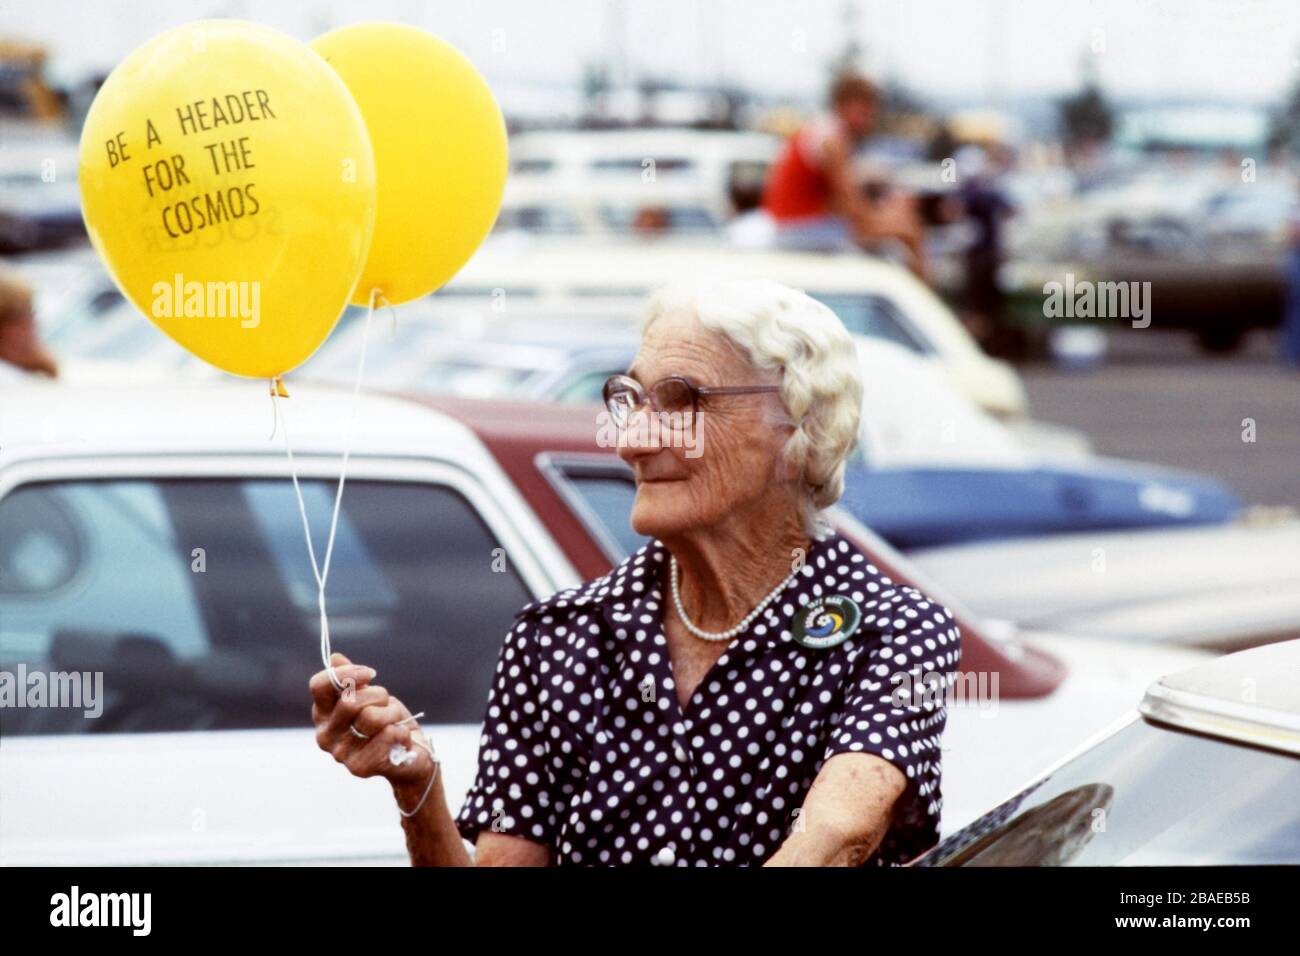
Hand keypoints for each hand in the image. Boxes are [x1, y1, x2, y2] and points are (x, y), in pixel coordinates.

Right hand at [309, 652, 433, 790]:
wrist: (411, 756)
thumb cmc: (388, 722)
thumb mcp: (371, 695)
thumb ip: (351, 678)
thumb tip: (335, 657)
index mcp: (322, 713)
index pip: (319, 685)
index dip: (347, 673)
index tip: (370, 673)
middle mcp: (325, 734)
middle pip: (349, 700)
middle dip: (378, 695)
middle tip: (387, 704)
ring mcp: (340, 753)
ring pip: (370, 718)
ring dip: (391, 714)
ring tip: (394, 723)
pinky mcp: (359, 767)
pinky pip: (386, 736)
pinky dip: (401, 732)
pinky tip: (399, 740)